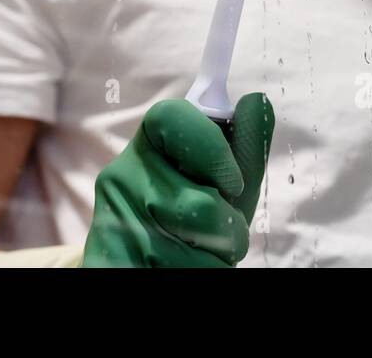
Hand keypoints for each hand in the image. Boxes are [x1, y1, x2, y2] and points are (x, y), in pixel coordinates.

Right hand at [81, 92, 274, 266]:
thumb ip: (242, 148)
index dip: (212, 148)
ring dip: (219, 256)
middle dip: (227, 223)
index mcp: (146, 146)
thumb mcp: (220, 184)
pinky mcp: (113, 258)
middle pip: (200, 201)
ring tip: (199, 251)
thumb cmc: (191, 221)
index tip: (233, 180)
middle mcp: (121, 178)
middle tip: (213, 228)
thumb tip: (258, 101)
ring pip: (199, 244)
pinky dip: (203, 272)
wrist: (143, 262)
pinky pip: (185, 269)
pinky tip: (183, 267)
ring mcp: (115, 221)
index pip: (171, 118)